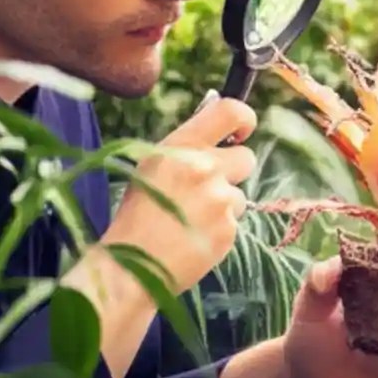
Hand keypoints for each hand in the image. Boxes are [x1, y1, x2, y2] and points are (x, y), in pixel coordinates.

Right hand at [103, 94, 257, 294]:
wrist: (130, 266)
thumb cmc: (136, 215)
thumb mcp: (152, 167)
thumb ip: (186, 149)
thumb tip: (220, 133)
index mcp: (182, 146)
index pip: (230, 111)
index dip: (243, 118)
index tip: (243, 130)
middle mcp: (204, 168)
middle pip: (246, 158)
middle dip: (233, 171)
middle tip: (210, 187)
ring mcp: (219, 200)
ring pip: (238, 195)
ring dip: (223, 206)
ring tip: (190, 221)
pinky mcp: (228, 230)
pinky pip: (233, 223)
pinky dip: (218, 230)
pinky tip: (193, 238)